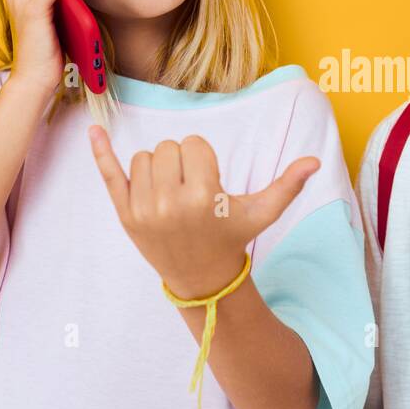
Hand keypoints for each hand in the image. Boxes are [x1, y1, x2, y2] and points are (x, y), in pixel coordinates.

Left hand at [88, 128, 319, 298]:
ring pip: (144, 157)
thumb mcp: (262, 213)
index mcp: (204, 195)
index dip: (204, 159)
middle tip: (191, 189)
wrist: (201, 278)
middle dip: (181, 162)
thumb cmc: (232, 237)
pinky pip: (110, 174)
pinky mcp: (125, 214)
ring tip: (172, 193)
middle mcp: (171, 201)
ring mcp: (143, 208)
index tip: (209, 183)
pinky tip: (94, 130)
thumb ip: (287, 185)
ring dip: (158, 168)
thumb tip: (315, 161)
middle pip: (168, 146)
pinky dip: (101, 152)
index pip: (194, 144)